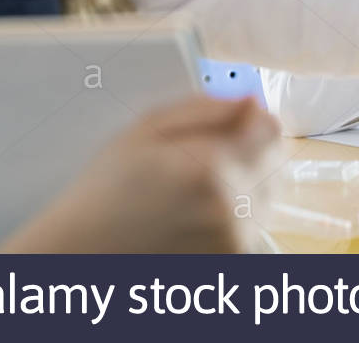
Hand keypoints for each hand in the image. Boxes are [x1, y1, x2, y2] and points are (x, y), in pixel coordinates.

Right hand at [0, 96, 279, 253]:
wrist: (81, 253)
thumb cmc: (107, 188)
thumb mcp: (146, 130)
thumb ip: (205, 109)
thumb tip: (251, 99)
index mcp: (209, 167)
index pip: (272, 129)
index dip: (255, 118)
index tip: (236, 120)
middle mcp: (230, 207)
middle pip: (277, 160)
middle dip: (253, 149)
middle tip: (211, 153)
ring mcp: (233, 239)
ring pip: (270, 192)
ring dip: (248, 181)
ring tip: (198, 185)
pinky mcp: (231, 260)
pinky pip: (254, 221)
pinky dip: (238, 211)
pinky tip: (197, 210)